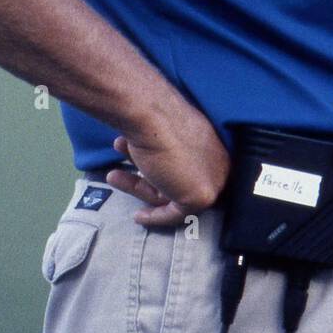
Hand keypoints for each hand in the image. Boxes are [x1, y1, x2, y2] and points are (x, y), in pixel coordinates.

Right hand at [106, 104, 230, 226]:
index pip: (190, 168)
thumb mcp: (162, 134)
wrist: (150, 115)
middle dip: (147, 179)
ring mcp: (214, 180)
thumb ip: (165, 148)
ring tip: (112, 177)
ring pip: (173, 194)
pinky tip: (138, 216)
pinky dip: (155, 217)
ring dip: (140, 188)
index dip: (163, 174)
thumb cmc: (153, 118)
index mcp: (214, 144)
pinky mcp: (201, 197)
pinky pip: (176, 214)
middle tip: (119, 173)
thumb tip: (153, 156)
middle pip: (180, 181)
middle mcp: (219, 161)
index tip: (144, 176)